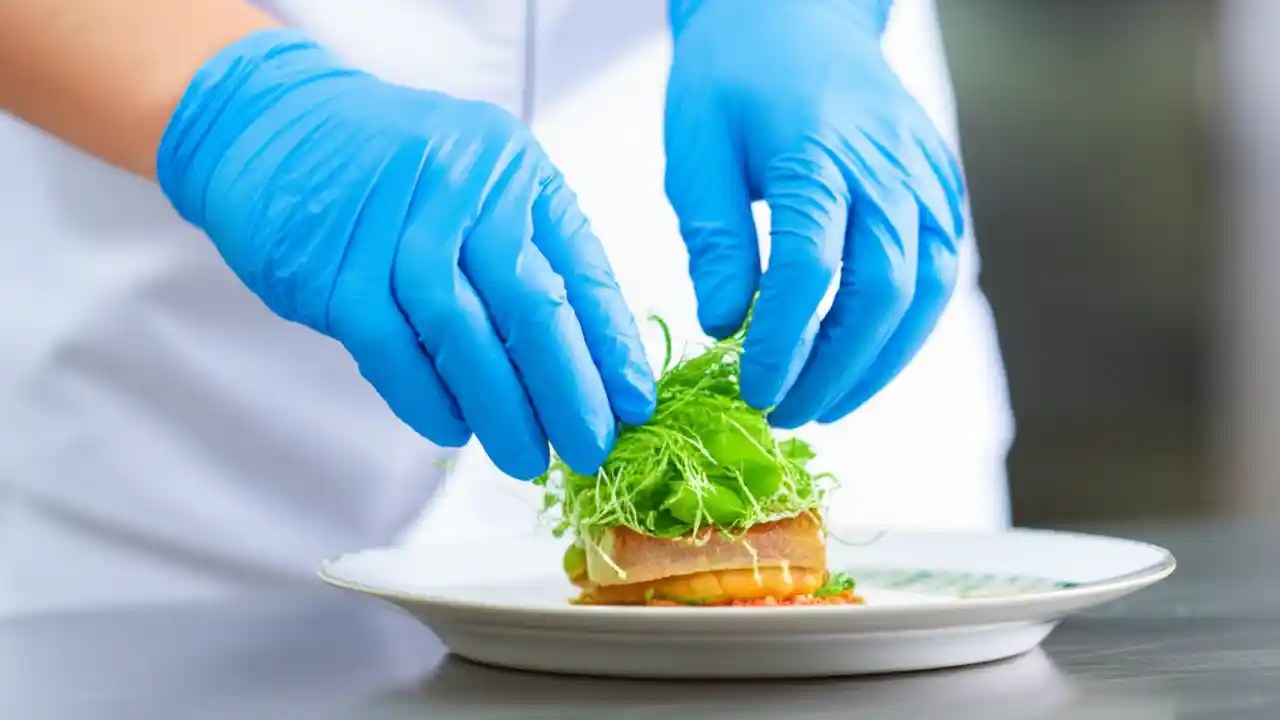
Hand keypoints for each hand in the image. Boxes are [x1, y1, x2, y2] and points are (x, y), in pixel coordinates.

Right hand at [158, 30, 655, 478]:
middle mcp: (463, 188)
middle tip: (590, 450)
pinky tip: (451, 430)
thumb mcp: (477, 184)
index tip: (635, 406)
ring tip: (526, 458)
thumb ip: (527, 256)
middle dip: (570, 391)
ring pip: (463, 334)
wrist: (271, 123)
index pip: (580, 270)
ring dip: (500, 409)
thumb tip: (585, 363)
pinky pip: (392, 349)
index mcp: (515, 170)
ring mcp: (394, 226)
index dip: (612, 347)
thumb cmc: (391, 169)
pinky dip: (426, 398)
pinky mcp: (335, 267)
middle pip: (532, 306)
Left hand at [665, 0, 966, 426]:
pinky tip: (865, 358)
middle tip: (786, 413)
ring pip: (926, 293)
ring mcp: (925, 178)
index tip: (750, 391)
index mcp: (818, 155)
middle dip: (835, 370)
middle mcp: (887, 170)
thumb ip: (716, 239)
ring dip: (879, 363)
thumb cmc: (734, 79)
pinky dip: (906, 327)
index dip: (783, 345)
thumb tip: (725, 326)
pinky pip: (942, 271)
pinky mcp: (940, 187)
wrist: (797, 12)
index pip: (810, 272)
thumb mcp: (697, 149)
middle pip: (881, 293)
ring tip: (826, 404)